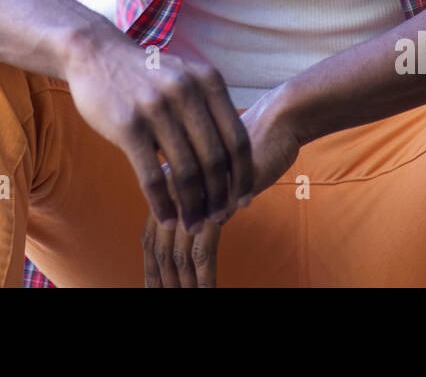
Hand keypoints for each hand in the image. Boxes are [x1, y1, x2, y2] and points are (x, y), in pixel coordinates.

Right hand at [64, 35, 252, 232]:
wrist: (96, 54)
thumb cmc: (146, 76)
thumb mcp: (185, 79)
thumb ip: (209, 110)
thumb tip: (233, 159)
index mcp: (208, 81)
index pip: (237, 139)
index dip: (243, 175)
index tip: (244, 200)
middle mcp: (187, 92)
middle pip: (215, 159)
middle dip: (219, 197)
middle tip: (218, 218)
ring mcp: (157, 107)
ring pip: (185, 172)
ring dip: (192, 207)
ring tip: (193, 225)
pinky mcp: (128, 125)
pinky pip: (151, 175)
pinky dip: (162, 204)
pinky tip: (167, 219)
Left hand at [140, 90, 302, 287]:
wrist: (275, 123)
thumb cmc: (250, 150)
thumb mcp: (219, 179)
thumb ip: (203, 200)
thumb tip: (201, 228)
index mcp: (169, 183)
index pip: (150, 236)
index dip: (150, 268)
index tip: (152, 290)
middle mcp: (174, 188)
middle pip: (158, 247)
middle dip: (160, 282)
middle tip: (160, 301)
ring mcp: (193, 194)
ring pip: (177, 253)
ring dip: (181, 287)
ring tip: (186, 303)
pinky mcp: (216, 200)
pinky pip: (204, 250)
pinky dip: (204, 278)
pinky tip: (206, 293)